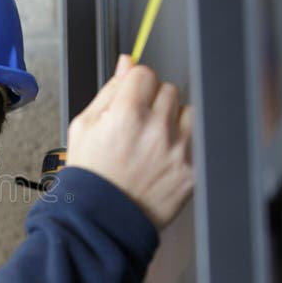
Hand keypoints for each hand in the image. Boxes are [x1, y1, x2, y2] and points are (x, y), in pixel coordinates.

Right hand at [65, 55, 193, 229]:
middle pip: (168, 89)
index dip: (134, 86)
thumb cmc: (90, 175)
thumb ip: (109, 91)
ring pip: (187, 112)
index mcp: (127, 113)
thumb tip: (127, 63)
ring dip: (173, 121)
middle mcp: (156, 128)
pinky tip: (163, 158)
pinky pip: (197, 141)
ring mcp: (178, 150)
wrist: (101, 218)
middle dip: (153, 102)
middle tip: (138, 125)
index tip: (131, 99)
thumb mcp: (84, 126)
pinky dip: (183, 145)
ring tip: (153, 141)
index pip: (145, 73)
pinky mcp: (191, 170)